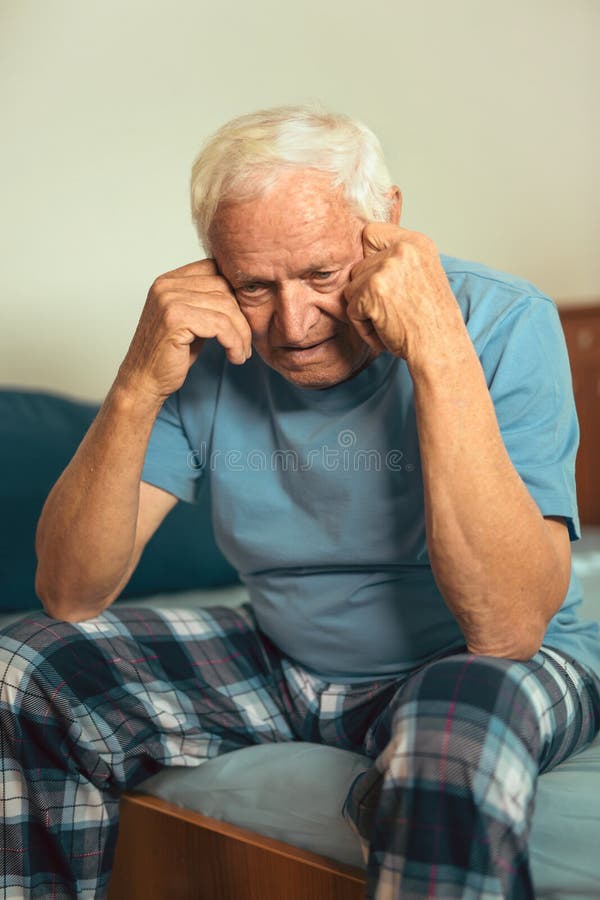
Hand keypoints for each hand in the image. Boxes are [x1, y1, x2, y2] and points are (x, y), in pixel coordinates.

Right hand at [117, 259, 252, 402]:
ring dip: (241, 333)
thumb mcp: (190, 321)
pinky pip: (220, 325)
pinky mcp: (175, 320)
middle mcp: (166, 286)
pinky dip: (234, 343)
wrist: (143, 381)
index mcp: (168, 281)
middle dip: (241, 316)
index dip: (234, 293)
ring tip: (241, 352)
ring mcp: (169, 300)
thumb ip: (207, 303)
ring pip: (226, 307)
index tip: (241, 319)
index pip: (214, 269)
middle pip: (223, 287)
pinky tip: (234, 356)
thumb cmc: (168, 355)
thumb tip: (240, 294)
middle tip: (245, 341)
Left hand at [344, 224, 463, 364]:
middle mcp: (401, 250)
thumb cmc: (433, 321)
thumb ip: (399, 262)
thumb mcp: (424, 276)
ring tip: (391, 320)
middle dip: (368, 292)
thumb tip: (366, 257)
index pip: (370, 233)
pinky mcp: (371, 291)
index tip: (382, 279)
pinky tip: (386, 331)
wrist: (440, 346)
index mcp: (417, 243)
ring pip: (352, 289)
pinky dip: (364, 327)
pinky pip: (351, 310)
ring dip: (365, 310)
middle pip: (358, 267)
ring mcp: (384, 269)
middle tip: (393, 310)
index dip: (368, 257)